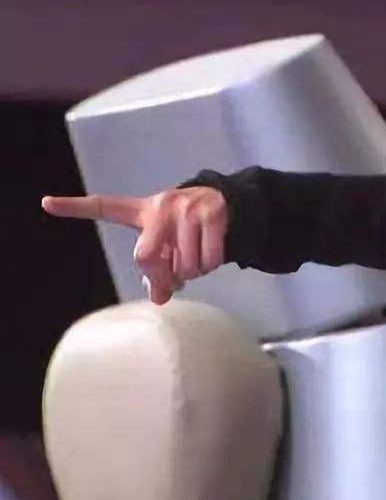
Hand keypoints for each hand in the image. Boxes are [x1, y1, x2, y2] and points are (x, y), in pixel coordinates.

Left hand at [41, 187, 227, 304]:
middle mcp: (161, 206)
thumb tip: (160, 298)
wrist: (226, 202)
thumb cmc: (186, 229)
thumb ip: (157, 272)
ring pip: (184, 265)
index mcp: (142, 211)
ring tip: (195, 259)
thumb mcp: (167, 245)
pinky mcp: (213, 213)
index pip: (104, 207)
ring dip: (192, 273)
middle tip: (174, 280)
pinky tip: (210, 254)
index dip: (75, 207)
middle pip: (146, 257)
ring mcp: (188, 208)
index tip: (45, 203)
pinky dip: (210, 266)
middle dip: (162, 276)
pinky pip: (208, 259)